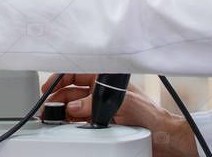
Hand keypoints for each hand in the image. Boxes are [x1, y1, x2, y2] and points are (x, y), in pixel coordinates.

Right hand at [42, 74, 198, 156]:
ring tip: (54, 117)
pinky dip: (71, 124)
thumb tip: (74, 107)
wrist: (162, 137)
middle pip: (72, 92)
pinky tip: (66, 125)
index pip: (77, 74)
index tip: (49, 87)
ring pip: (74, 108)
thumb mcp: (122, 104)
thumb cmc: (151, 116)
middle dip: (59, 98)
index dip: (61, 79)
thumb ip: (95, 104)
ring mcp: (100, 110)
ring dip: (63, 112)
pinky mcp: (101, 125)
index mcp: (106, 81)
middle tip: (48, 107)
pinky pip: (80, 123)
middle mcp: (101, 94)